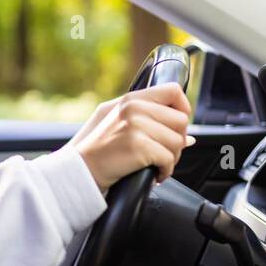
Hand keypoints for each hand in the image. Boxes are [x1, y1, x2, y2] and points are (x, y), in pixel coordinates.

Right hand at [67, 82, 194, 192]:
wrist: (77, 170)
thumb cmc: (95, 150)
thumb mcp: (116, 123)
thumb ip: (150, 123)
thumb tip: (188, 138)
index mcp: (130, 99)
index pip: (173, 91)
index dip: (183, 109)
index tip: (177, 128)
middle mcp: (134, 108)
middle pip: (181, 121)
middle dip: (177, 142)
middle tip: (163, 154)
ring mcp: (135, 126)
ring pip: (178, 142)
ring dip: (171, 159)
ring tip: (155, 166)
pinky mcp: (138, 146)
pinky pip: (168, 159)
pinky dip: (164, 172)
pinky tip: (153, 175)